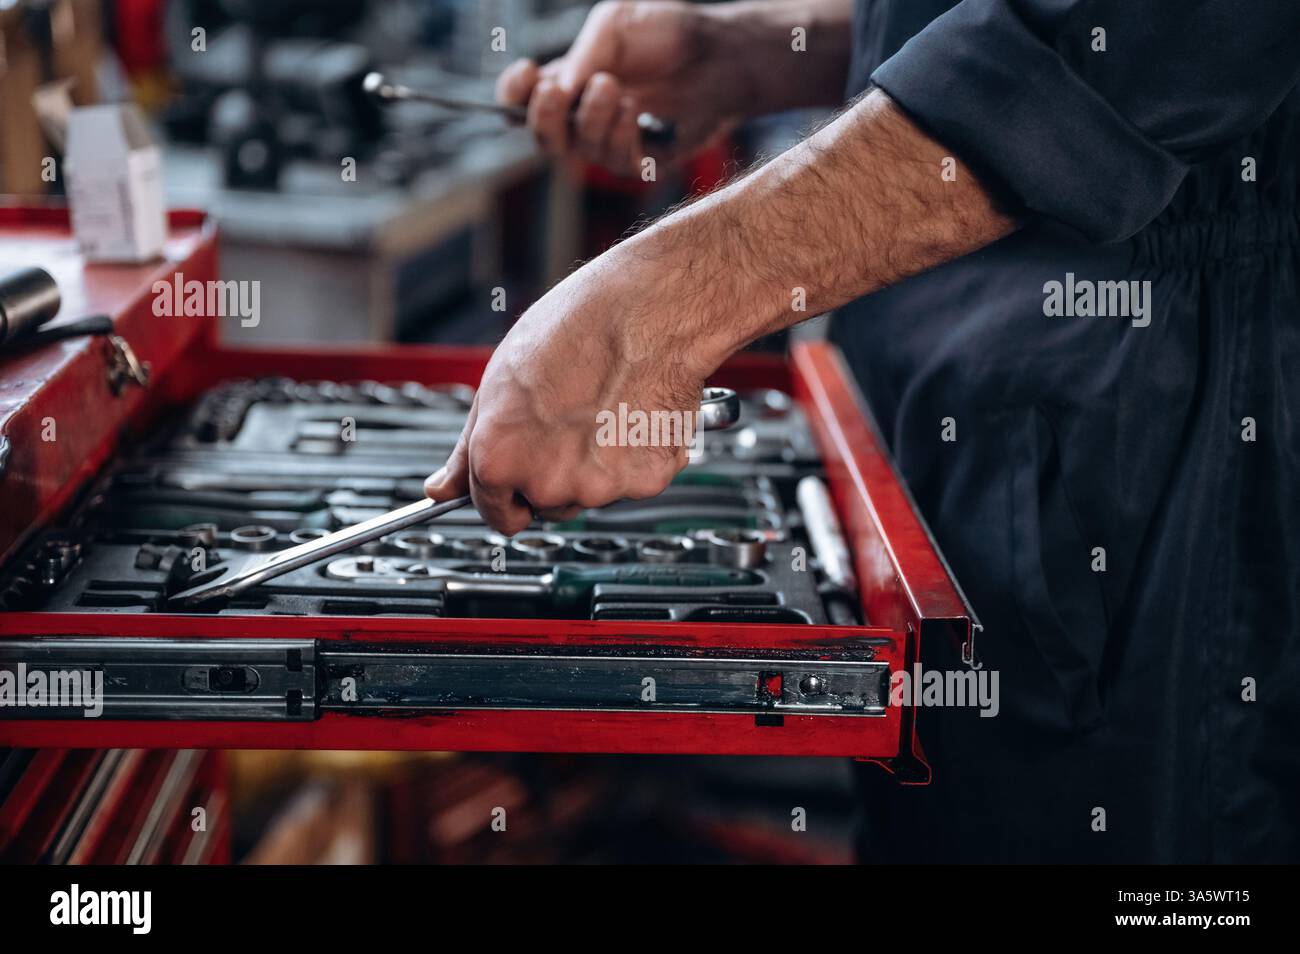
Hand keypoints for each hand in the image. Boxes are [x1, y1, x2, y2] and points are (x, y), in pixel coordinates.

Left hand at [423, 252, 708, 534]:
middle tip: (570, 417)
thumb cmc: (577, 328)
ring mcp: (599, 487)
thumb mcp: (498, 381)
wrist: (650, 310)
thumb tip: (441, 488)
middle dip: (555, 473)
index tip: (520, 480)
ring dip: (596, 465)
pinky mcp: (646, 481)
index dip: (508, 493)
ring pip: (591, 495)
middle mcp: (546, 483)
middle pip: (547, 506)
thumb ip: (468, 447)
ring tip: (604, 406)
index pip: (498, 515)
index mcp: (498, 460)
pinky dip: (637, 456)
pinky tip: (634, 411)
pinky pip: (634, 481)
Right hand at [495, 0, 748, 173]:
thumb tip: (558, 90)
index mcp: (570, 82)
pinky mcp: (644, 163)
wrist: (720, 54)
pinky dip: (618, 135)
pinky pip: (615, 163)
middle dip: (542, 117)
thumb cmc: (669, 34)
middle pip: (543, 138)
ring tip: (615, 86)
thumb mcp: (614, 23)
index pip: (523, 102)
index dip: (513, 94)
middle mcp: (586, 118)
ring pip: (578, 152)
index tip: (526, 73)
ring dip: (589, 118)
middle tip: (555, 91)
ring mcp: (614, 143)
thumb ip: (582, 55)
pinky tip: (635, 109)